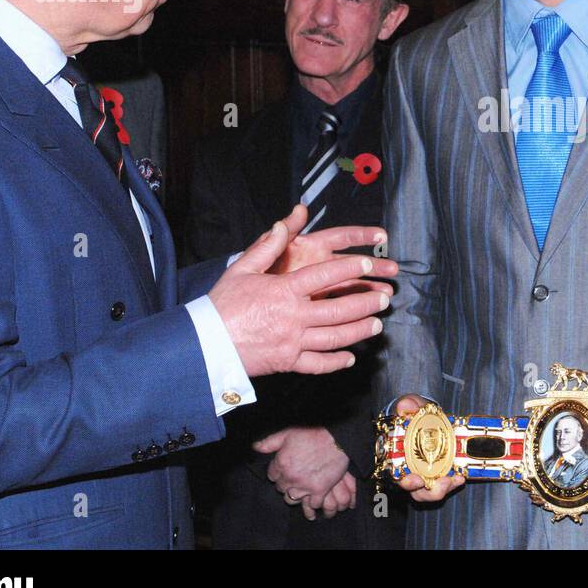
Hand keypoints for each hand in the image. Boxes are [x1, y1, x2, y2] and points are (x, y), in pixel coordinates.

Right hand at [210, 204, 397, 376]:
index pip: (325, 275)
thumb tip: (284, 223)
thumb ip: (267, 247)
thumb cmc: (221, 305)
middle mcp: (294, 316)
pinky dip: (337, 361)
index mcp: (284, 290)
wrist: (204, 344)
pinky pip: (318, 363)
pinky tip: (350, 358)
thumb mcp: (242, 269)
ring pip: (336, 337)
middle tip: (384, 298)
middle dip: (366, 303)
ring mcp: (293, 342)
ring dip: (360, 331)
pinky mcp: (288, 362)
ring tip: (376, 326)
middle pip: (340, 309)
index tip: (367, 264)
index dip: (350, 268)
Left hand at [255, 427, 350, 517]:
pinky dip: (313, 500)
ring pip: (292, 498)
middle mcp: (290, 476)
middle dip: (286, 483)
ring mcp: (305, 485)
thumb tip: (255, 447)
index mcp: (281, 463)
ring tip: (301, 487)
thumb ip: (270, 442)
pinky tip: (314, 495)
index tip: (285, 469)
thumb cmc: (312, 433)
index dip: (278, 472)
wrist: (336, 437)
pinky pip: (312, 503)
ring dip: (296, 493)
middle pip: (281, 488)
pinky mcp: (319, 490)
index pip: (272, 476)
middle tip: (295, 477)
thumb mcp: (288, 433)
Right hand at [394, 394, 465, 502]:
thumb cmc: (414, 415)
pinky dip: (452, 483)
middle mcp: (410, 471)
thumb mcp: (412, 407)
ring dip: (441, 490)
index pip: (396, 476)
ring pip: (430, 492)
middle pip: (415, 490)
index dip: (405, 482)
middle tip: (440, 484)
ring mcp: (426, 474)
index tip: (416, 480)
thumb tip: (404, 406)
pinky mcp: (440, 474)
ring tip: (453, 480)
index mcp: (398, 458)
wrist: (428, 417)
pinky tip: (461, 476)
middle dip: (427, 492)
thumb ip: (408, 405)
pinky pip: (445, 484)